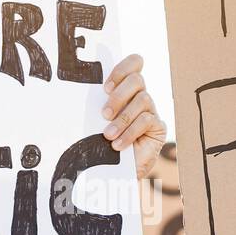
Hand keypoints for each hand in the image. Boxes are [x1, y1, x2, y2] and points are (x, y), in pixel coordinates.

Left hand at [101, 54, 165, 178]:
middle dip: (119, 96)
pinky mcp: (158, 127)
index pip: (134, 63)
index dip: (122, 70)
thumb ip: (94, 106)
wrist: (115, 171)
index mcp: (125, 89)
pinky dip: (130, 132)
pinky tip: (118, 144)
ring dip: (123, 118)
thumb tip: (77, 95)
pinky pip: (147, 120)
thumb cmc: (102, 143)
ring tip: (109, 134)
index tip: (105, 88)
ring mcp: (151, 111)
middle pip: (137, 79)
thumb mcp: (94, 121)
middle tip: (104, 114)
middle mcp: (140, 96)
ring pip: (143, 99)